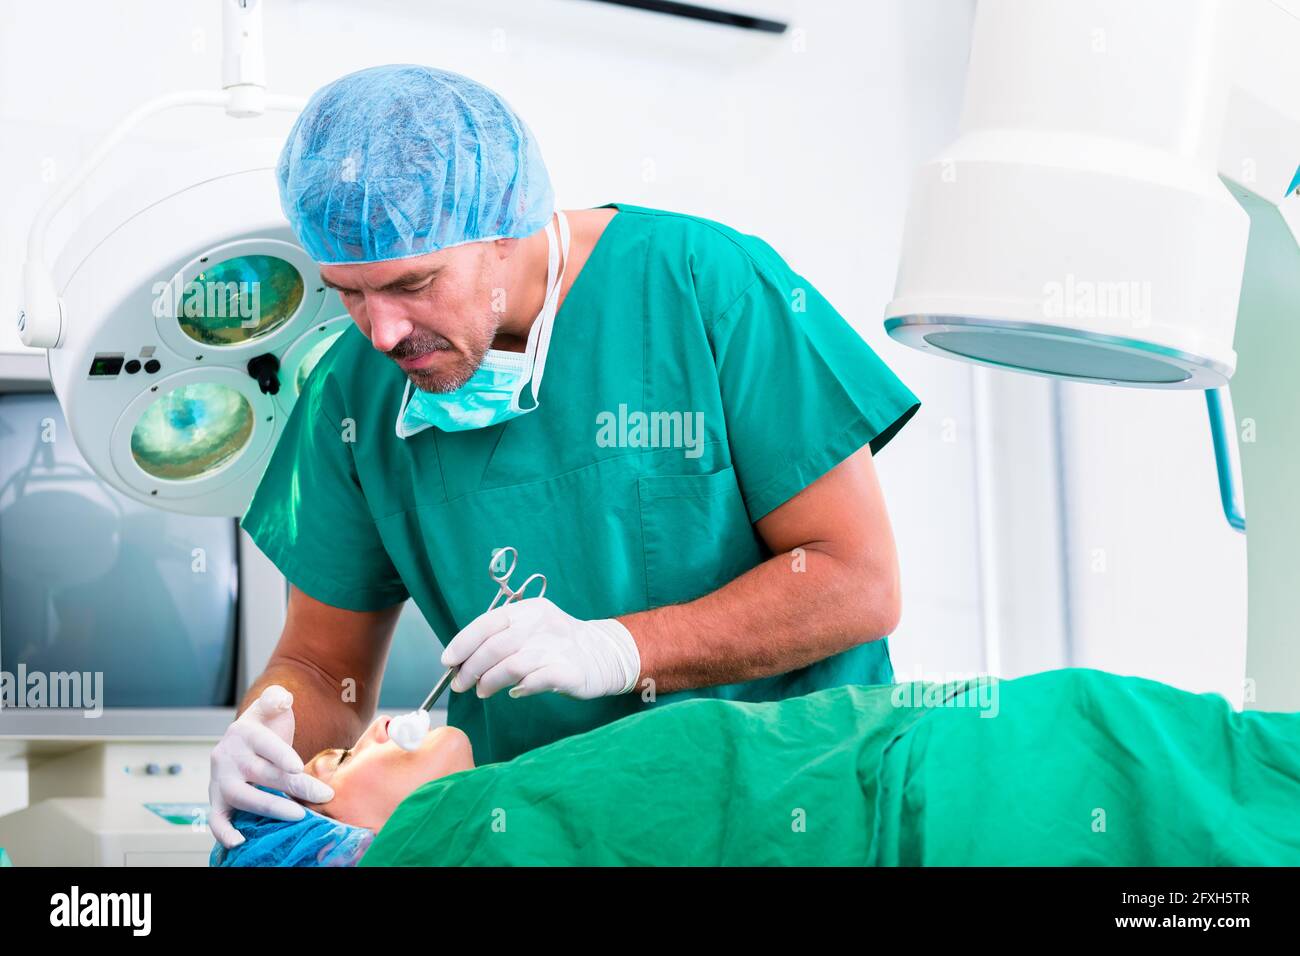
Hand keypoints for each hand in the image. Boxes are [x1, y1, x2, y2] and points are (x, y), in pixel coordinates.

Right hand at [208, 685, 335, 847]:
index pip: (263, 744)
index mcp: (244, 732)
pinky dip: (224, 832)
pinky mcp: (217, 800)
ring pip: (241, 796)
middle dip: (292, 786)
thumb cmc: (267, 725)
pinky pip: (216, 819)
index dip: (280, 755)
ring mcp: (220, 780)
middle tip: (322, 795)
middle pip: (260, 773)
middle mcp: (227, 756)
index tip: (298, 767)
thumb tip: (283, 700)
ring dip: (269, 808)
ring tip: (298, 815)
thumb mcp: (272, 705)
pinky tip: (240, 842)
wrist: (244, 741)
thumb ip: (276, 699)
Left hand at [442, 598, 640, 699]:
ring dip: (489, 682)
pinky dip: (518, 689)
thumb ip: (499, 639)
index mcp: (529, 610)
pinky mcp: (568, 670)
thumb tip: (460, 661)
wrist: (603, 654)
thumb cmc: (555, 644)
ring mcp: (556, 647)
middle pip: (495, 646)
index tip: (448, 661)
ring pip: (511, 665)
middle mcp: (542, 624)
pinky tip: (515, 692)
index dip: (463, 642)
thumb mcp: (529, 629)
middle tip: (460, 684)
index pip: (488, 623)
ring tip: (483, 691)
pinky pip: (534, 682)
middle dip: (470, 668)